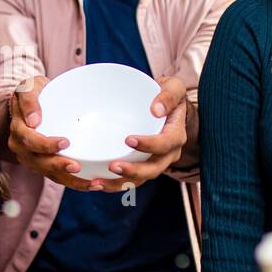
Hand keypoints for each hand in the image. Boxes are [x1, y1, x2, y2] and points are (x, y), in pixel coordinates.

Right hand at [6, 75, 100, 191]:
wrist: (33, 101)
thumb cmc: (34, 92)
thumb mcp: (29, 87)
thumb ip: (29, 99)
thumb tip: (33, 120)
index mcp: (18, 131)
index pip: (29, 141)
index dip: (46, 145)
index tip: (65, 142)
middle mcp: (22, 149)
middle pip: (39, 162)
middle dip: (58, 166)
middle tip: (77, 166)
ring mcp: (33, 159)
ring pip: (50, 174)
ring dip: (71, 181)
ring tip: (92, 183)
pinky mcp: (44, 165)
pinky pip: (58, 177)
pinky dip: (74, 183)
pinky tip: (92, 184)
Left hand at [95, 76, 186, 191]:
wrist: (167, 107)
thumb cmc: (168, 95)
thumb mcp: (173, 87)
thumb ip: (168, 95)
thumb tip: (156, 109)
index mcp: (176, 135)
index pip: (166, 144)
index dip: (149, 145)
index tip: (128, 139)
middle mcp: (168, 153)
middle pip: (154, 169)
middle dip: (133, 171)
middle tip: (112, 166)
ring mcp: (156, 162)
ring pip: (140, 179)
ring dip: (119, 184)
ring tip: (97, 183)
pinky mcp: (142, 166)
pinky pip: (130, 180)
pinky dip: (113, 184)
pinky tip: (95, 182)